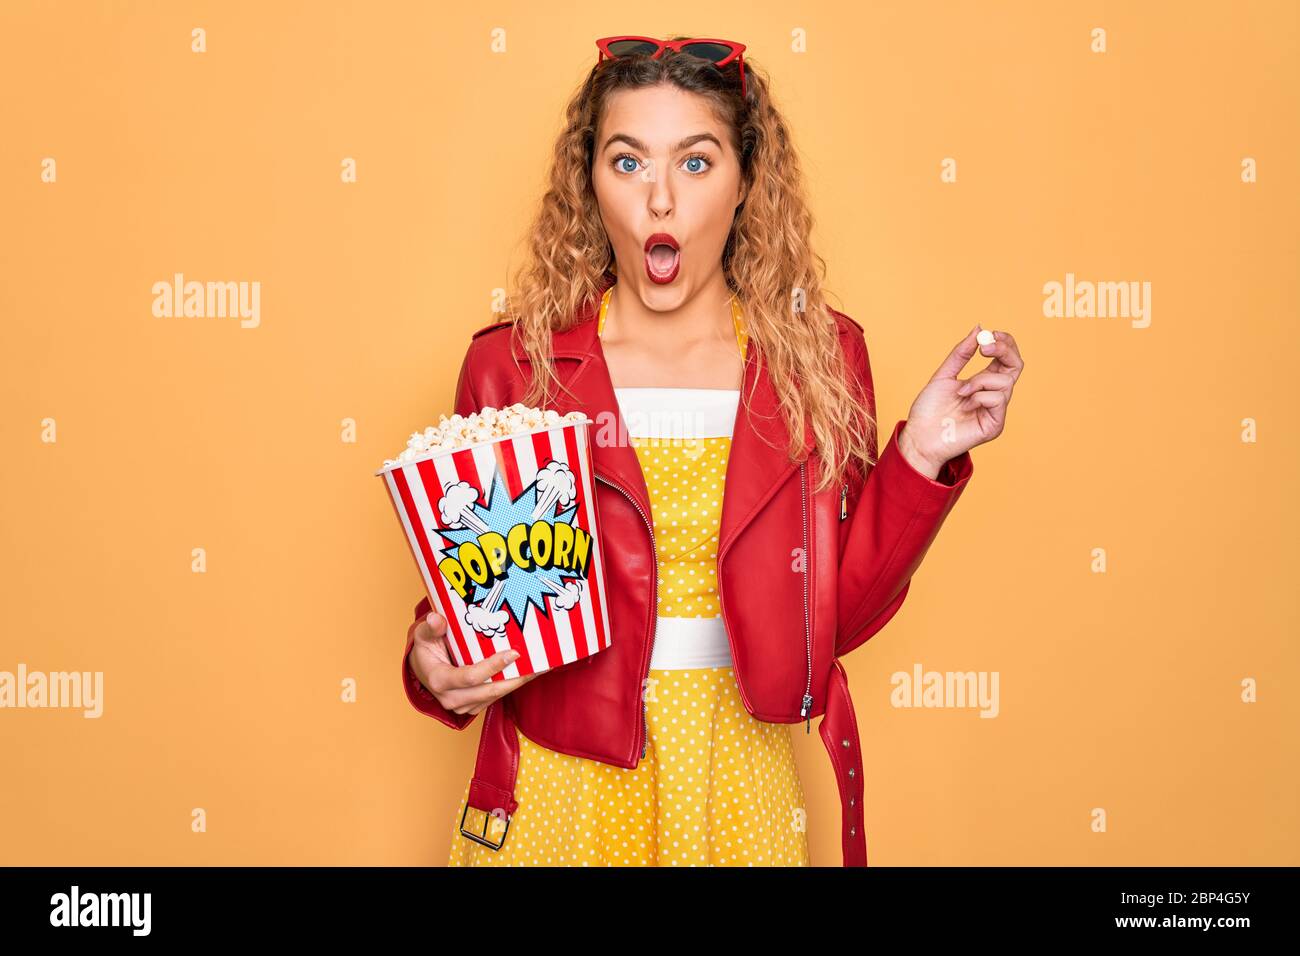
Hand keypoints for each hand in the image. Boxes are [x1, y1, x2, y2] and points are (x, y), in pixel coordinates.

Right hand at [409, 609, 539, 715]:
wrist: (422, 670)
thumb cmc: (425, 650)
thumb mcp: (423, 635)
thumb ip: (430, 627)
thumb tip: (436, 618)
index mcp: (439, 680)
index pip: (470, 677)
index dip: (493, 667)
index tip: (514, 653)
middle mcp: (450, 698)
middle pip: (488, 691)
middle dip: (514, 679)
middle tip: (537, 664)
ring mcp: (462, 706)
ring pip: (495, 697)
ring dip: (517, 684)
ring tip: (540, 668)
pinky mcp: (472, 707)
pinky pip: (495, 699)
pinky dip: (511, 687)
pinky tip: (528, 674)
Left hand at [900, 325, 1023, 474]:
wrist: (918, 436)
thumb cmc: (929, 409)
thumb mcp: (944, 374)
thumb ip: (961, 353)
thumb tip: (978, 328)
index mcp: (984, 382)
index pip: (1005, 359)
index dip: (1004, 343)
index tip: (989, 333)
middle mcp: (993, 395)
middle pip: (1016, 366)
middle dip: (1004, 350)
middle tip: (985, 346)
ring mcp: (995, 410)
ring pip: (1005, 382)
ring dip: (980, 380)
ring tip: (960, 392)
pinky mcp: (995, 425)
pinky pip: (998, 399)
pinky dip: (980, 396)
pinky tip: (966, 404)